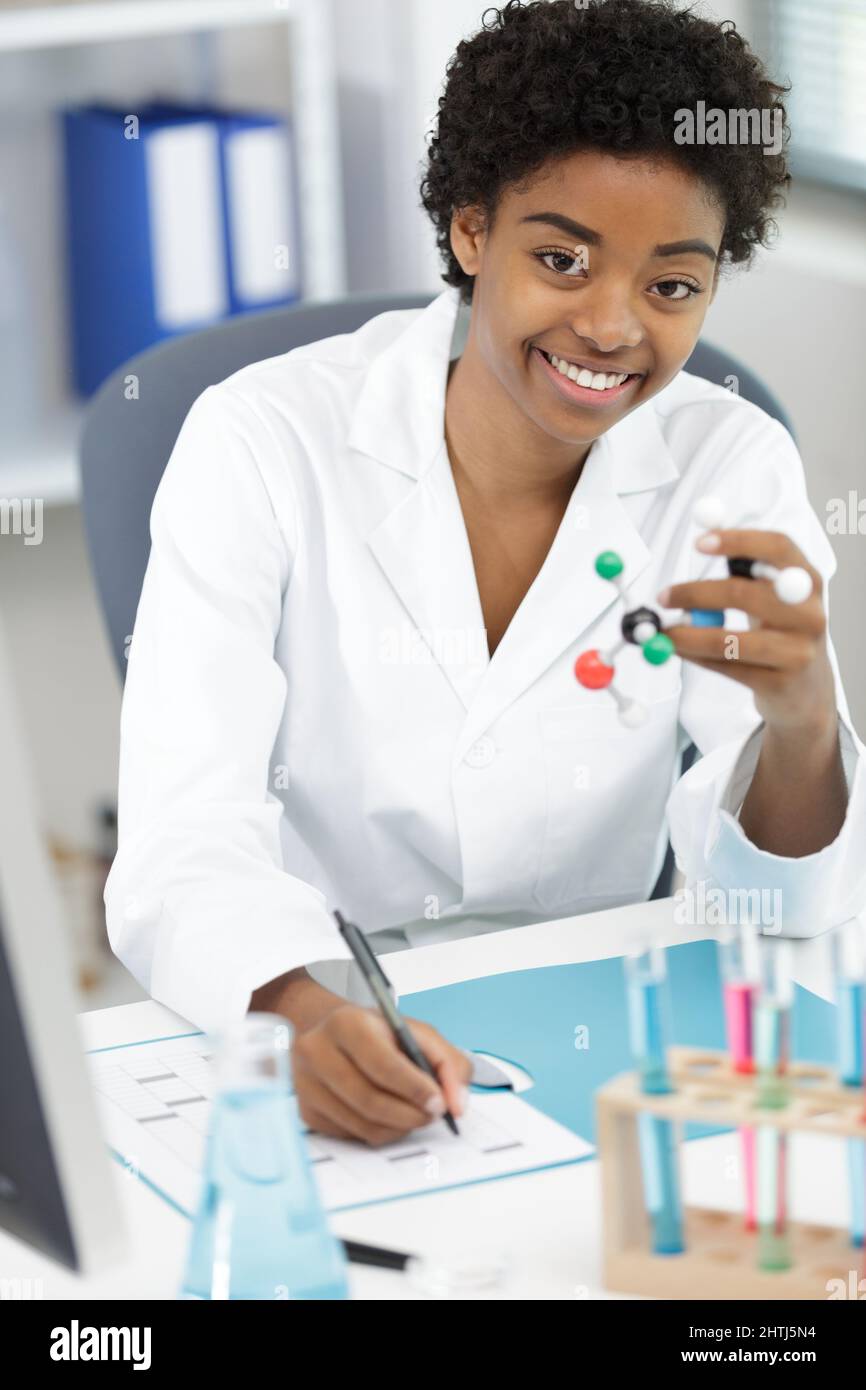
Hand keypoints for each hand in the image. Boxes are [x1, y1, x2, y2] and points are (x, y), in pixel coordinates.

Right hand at [291, 1004, 471, 1145]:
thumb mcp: (416, 1032)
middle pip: (370, 1100)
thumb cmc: (377, 1033)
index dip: (414, 1088)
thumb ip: (448, 1062)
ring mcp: (307, 1084)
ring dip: (399, 1127)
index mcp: (347, 1023)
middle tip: (433, 1114)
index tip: (439, 1104)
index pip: (381, 1064)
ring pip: (363, 1124)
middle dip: (410, 1114)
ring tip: (414, 1114)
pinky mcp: (306, 1111)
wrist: (330, 1031)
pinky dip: (379, 1131)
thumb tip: (456, 1104)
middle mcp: (318, 1051)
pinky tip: (387, 1115)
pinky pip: (352, 1136)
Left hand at [658, 527, 836, 734]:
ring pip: (729, 640)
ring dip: (687, 634)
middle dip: (696, 593)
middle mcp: (809, 614)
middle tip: (664, 595)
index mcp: (809, 580)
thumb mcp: (774, 596)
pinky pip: (726, 667)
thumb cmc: (782, 631)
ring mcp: (797, 652)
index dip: (738, 540)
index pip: (778, 547)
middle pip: (746, 594)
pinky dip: (695, 656)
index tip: (698, 543)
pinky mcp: (779, 683)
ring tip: (665, 632)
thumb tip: (700, 541)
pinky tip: (679, 649)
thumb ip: (744, 568)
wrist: (807, 688)